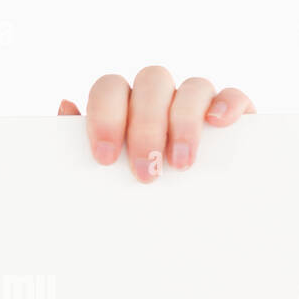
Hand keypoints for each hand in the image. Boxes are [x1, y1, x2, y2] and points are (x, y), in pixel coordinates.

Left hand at [58, 66, 253, 183]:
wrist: (184, 215)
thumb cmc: (134, 182)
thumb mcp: (105, 170)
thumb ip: (82, 141)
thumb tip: (66, 108)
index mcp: (124, 102)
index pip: (109, 88)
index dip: (106, 117)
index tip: (105, 158)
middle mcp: (159, 95)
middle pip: (151, 83)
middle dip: (146, 127)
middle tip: (145, 172)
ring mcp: (196, 100)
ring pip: (193, 87)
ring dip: (184, 122)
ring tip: (181, 164)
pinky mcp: (232, 113)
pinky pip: (233, 95)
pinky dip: (226, 104)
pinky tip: (217, 123)